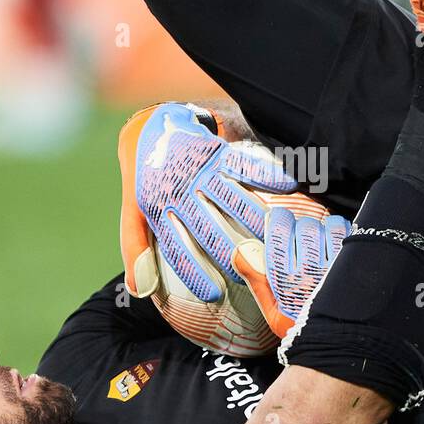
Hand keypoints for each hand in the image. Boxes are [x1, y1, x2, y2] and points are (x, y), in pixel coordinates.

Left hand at [118, 102, 297, 302]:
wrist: (151, 128)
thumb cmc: (146, 178)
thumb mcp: (133, 211)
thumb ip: (134, 247)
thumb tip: (138, 291)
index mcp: (158, 208)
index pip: (177, 248)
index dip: (194, 272)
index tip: (213, 295)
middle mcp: (181, 191)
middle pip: (210, 229)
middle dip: (233, 254)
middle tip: (254, 272)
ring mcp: (200, 171)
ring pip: (234, 201)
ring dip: (257, 221)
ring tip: (276, 239)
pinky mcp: (216, 152)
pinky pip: (245, 167)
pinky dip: (268, 176)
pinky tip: (290, 186)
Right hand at [233, 202, 350, 338]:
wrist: (335, 347)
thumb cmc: (301, 328)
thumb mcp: (272, 310)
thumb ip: (255, 278)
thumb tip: (238, 251)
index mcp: (286, 280)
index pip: (278, 230)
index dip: (278, 219)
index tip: (279, 220)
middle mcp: (310, 272)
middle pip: (304, 226)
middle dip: (301, 226)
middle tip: (301, 236)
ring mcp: (334, 269)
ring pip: (327, 227)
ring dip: (323, 228)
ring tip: (320, 239)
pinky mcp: (352, 268)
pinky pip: (347, 236)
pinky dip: (341, 233)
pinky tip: (336, 242)